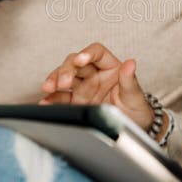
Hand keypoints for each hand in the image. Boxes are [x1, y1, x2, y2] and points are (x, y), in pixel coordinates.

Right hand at [39, 43, 153, 128]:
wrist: (132, 128)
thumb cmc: (136, 108)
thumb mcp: (135, 96)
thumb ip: (130, 80)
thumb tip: (131, 63)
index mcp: (110, 67)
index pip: (97, 52)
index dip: (88, 53)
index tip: (81, 60)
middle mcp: (94, 74)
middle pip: (76, 63)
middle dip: (66, 70)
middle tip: (63, 82)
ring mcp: (83, 87)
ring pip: (64, 77)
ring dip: (54, 81)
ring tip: (47, 89)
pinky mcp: (75, 102)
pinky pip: (61, 98)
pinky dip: (51, 100)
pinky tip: (45, 103)